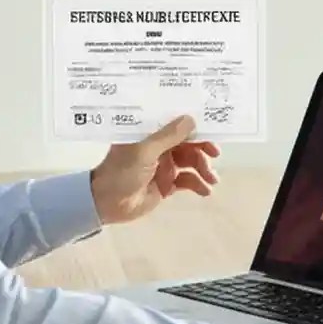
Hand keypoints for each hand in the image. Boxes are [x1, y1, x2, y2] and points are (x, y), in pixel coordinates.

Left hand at [89, 115, 219, 225]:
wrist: (107, 205)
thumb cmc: (121, 172)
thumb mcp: (144, 151)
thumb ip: (168, 136)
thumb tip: (191, 119)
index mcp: (148, 133)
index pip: (174, 122)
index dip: (193, 124)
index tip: (212, 126)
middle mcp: (157, 146)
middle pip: (187, 142)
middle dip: (202, 148)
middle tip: (215, 154)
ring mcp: (163, 165)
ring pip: (190, 161)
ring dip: (203, 167)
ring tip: (211, 179)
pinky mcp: (167, 184)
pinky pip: (187, 180)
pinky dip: (198, 184)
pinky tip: (205, 191)